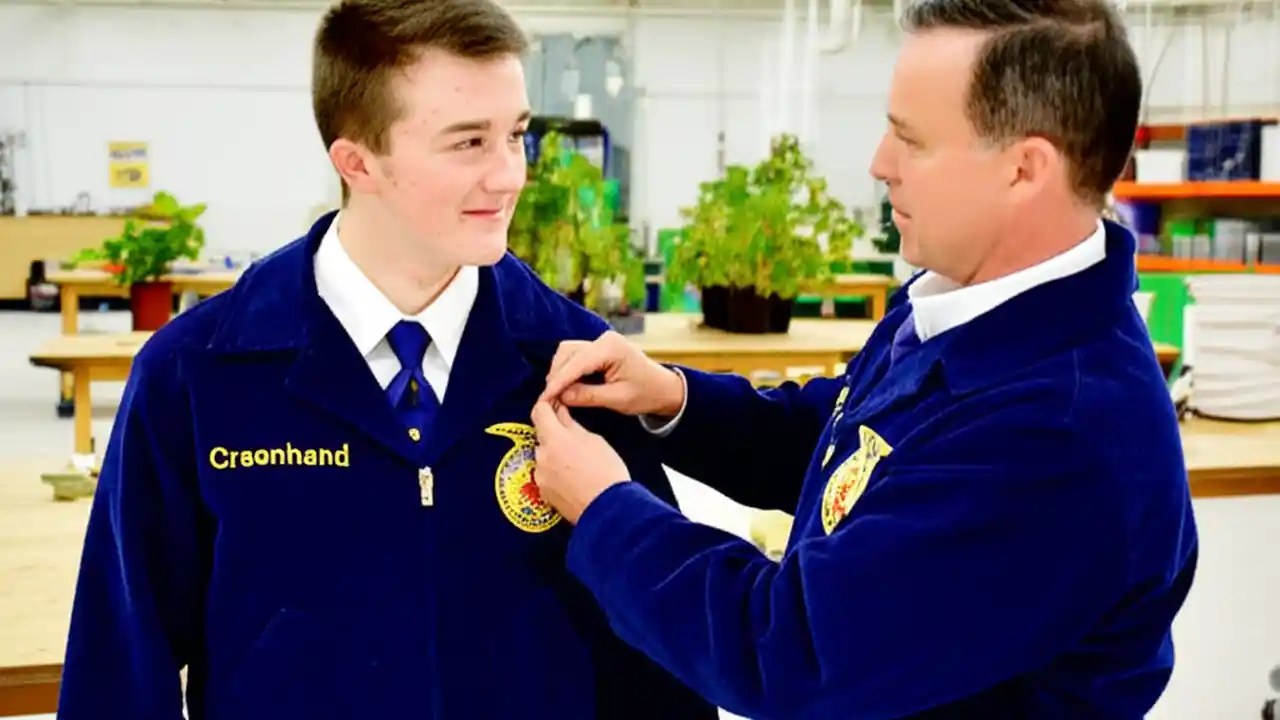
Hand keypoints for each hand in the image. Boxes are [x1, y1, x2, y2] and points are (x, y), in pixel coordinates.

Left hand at [530, 400, 629, 524]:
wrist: (608, 510)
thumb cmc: (607, 473)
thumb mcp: (594, 441)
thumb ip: (572, 426)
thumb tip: (561, 413)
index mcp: (554, 439)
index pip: (539, 411)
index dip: (547, 405)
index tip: (556, 405)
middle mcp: (542, 456)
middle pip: (542, 437)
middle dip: (555, 435)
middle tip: (576, 439)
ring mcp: (541, 477)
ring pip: (544, 457)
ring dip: (555, 456)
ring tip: (579, 464)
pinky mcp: (544, 493)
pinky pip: (546, 475)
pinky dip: (556, 473)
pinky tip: (574, 479)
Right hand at [538, 331, 684, 417]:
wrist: (664, 388)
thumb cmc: (646, 394)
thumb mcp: (617, 399)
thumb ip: (587, 396)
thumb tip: (561, 396)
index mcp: (611, 348)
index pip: (576, 363)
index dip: (558, 381)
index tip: (544, 398)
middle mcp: (604, 339)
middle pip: (567, 353)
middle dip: (556, 376)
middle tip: (549, 400)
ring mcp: (601, 342)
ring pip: (568, 352)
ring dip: (560, 372)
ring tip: (557, 395)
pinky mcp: (599, 349)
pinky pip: (575, 356)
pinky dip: (567, 370)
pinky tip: (566, 387)